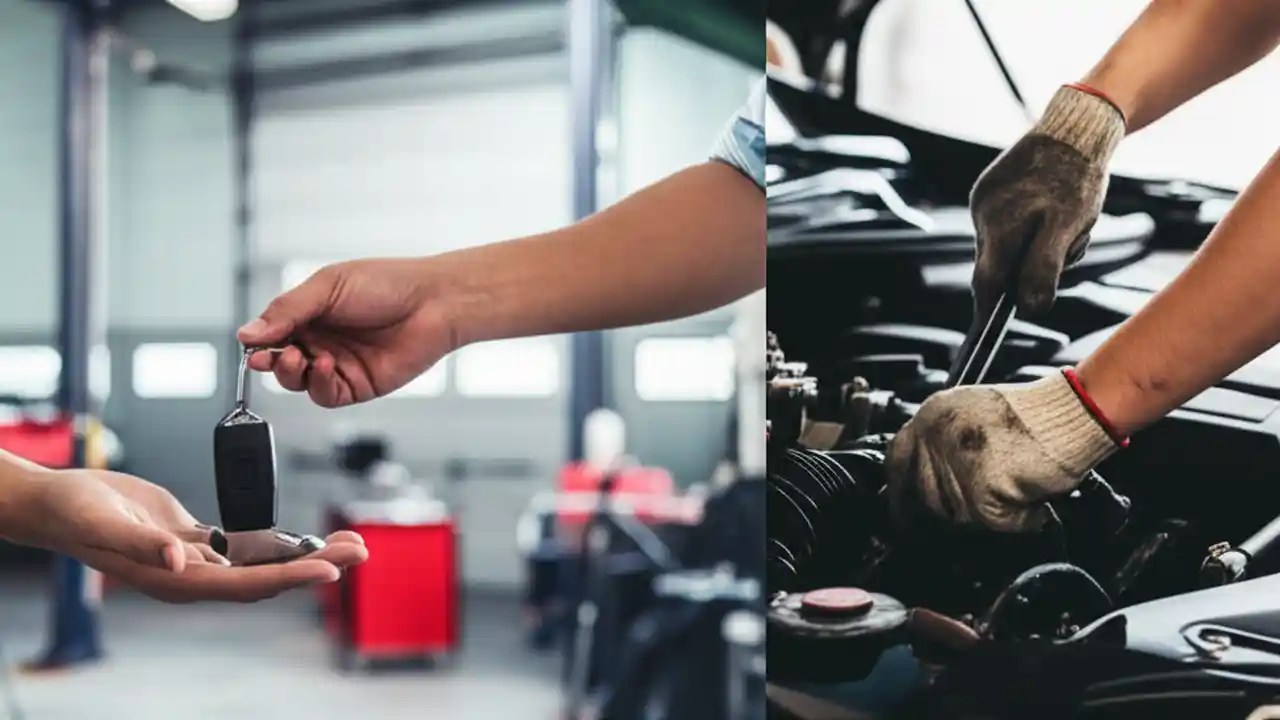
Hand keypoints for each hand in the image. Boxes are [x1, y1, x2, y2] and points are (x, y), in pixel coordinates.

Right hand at [5, 469, 367, 601]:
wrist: (58, 502)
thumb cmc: (76, 515)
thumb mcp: (108, 524)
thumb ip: (145, 543)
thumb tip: (181, 560)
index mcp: (179, 580)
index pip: (248, 584)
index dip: (291, 577)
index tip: (330, 569)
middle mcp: (195, 574)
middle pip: (270, 575)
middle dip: (317, 563)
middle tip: (361, 549)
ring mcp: (197, 558)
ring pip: (264, 561)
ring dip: (307, 552)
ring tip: (349, 541)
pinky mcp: (194, 538)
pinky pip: (245, 544)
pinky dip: (278, 540)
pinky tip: (305, 535)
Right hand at [238, 259, 451, 406]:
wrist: (434, 301)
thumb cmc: (389, 283)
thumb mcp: (328, 286)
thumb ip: (287, 311)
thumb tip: (248, 332)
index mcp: (312, 313)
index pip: (272, 333)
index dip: (259, 341)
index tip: (251, 344)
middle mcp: (323, 340)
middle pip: (280, 362)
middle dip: (270, 361)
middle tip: (269, 355)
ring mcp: (340, 364)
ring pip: (299, 382)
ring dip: (290, 374)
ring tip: (297, 357)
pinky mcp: (358, 385)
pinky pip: (326, 395)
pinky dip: (318, 384)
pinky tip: (323, 366)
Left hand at [885, 372, 1117, 532]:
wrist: (1075, 411)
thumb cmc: (1037, 415)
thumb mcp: (973, 413)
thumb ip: (943, 441)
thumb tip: (924, 478)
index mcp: (932, 415)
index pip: (896, 459)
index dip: (900, 490)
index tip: (903, 510)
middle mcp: (937, 435)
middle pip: (924, 495)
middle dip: (949, 511)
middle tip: (978, 511)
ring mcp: (957, 461)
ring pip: (956, 514)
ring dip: (986, 516)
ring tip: (1014, 495)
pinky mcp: (983, 486)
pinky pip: (994, 523)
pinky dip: (1020, 520)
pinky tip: (1034, 504)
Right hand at [970, 85, 1123, 315]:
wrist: (1076, 127)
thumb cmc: (1076, 178)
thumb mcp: (1069, 227)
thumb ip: (1045, 269)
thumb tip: (1029, 309)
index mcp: (996, 226)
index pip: (985, 283)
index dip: (988, 309)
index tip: (990, 328)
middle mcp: (981, 213)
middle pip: (997, 265)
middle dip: (1029, 268)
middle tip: (1069, 246)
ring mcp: (983, 199)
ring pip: (1004, 244)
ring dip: (1035, 247)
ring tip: (1070, 222)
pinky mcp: (990, 189)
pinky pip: (1006, 224)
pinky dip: (1031, 228)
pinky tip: (1054, 210)